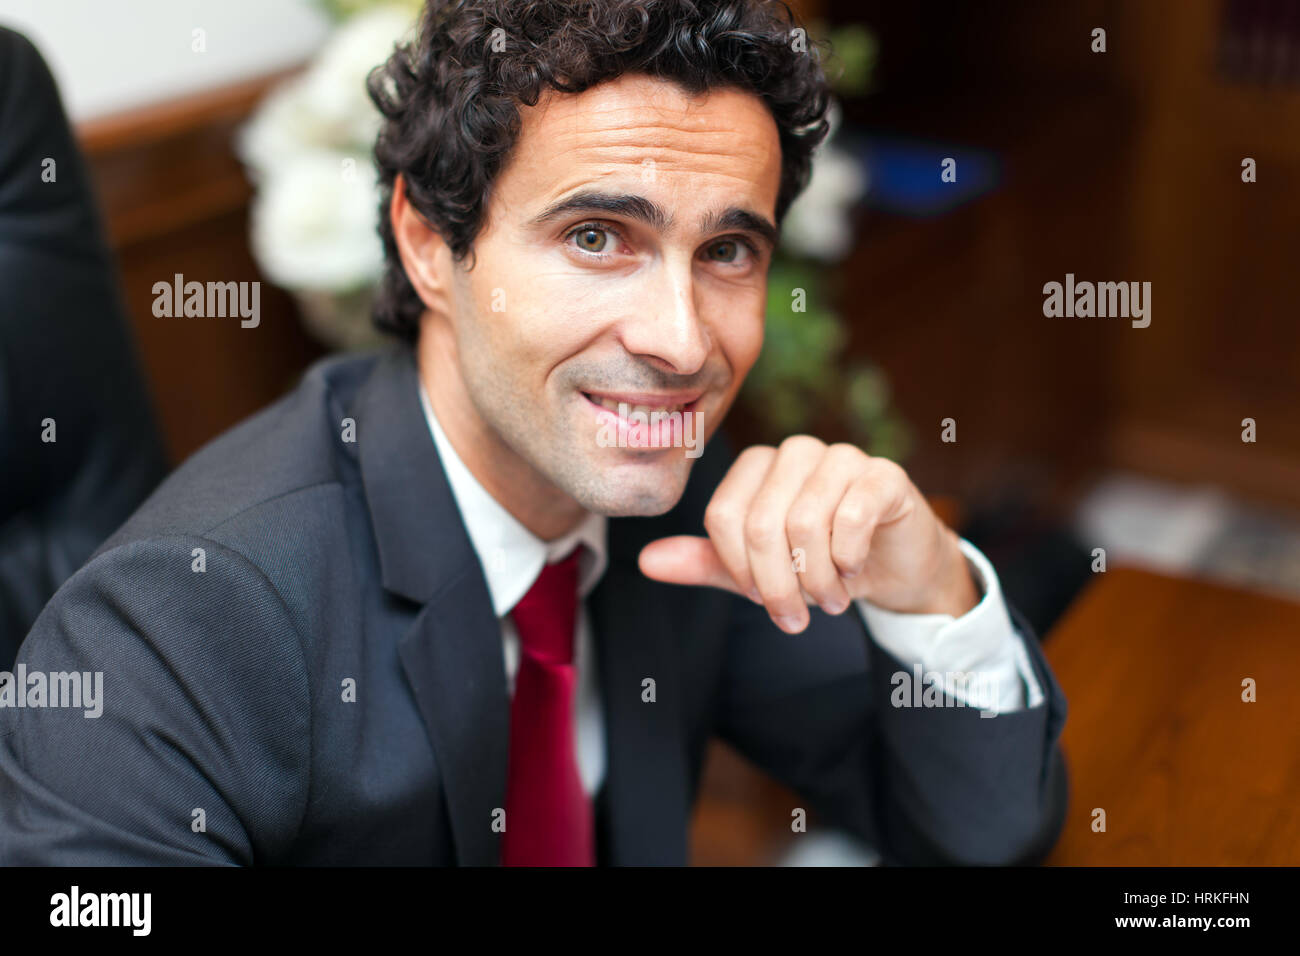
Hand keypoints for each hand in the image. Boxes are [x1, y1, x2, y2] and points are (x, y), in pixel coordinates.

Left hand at [638, 437, 978, 632]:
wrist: (894, 564)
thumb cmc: (821, 560)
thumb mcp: (758, 569)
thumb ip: (707, 562)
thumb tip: (646, 562)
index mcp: (757, 466)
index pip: (723, 517)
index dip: (738, 569)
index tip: (760, 599)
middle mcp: (795, 452)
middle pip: (760, 524)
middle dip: (777, 585)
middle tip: (796, 616)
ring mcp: (841, 457)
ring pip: (805, 523)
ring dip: (817, 579)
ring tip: (831, 598)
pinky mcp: (883, 474)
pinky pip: (852, 517)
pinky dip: (848, 559)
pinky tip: (855, 572)